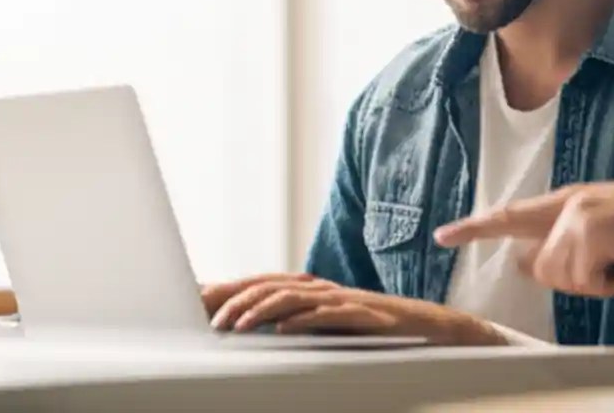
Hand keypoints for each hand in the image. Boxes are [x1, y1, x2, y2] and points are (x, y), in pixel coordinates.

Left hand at [208, 277, 505, 345]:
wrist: (419, 324)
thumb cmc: (366, 327)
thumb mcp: (322, 323)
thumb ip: (292, 320)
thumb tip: (252, 329)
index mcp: (306, 288)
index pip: (258, 283)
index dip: (227, 290)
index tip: (195, 301)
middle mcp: (318, 287)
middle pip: (267, 286)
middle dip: (233, 299)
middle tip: (206, 319)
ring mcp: (338, 298)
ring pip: (291, 297)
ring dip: (259, 310)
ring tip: (235, 327)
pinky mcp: (358, 312)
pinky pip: (326, 314)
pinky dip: (302, 321)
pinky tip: (282, 330)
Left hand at [434, 177, 613, 297]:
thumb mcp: (612, 230)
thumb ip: (573, 243)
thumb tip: (536, 267)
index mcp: (571, 199)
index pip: (513, 214)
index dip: (476, 226)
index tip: (443, 235)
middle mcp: (567, 204)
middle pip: (539, 265)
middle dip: (572, 282)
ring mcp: (576, 217)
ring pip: (560, 277)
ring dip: (596, 283)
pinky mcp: (589, 232)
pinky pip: (585, 282)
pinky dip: (611, 286)